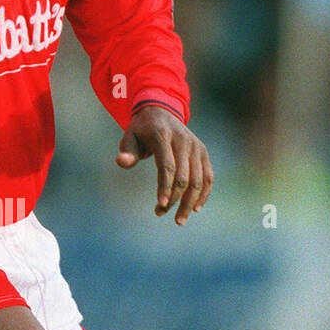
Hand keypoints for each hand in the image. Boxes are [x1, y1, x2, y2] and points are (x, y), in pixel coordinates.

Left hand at [116, 105, 213, 224]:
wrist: (161, 110)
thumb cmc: (142, 129)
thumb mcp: (129, 136)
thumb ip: (127, 151)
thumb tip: (122, 162)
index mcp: (163, 136)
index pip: (167, 166)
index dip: (164, 188)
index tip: (159, 206)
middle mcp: (183, 141)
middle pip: (183, 177)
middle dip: (173, 199)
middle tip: (160, 214)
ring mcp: (195, 146)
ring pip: (198, 180)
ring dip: (189, 202)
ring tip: (179, 220)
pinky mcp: (202, 152)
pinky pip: (208, 176)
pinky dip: (204, 194)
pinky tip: (195, 208)